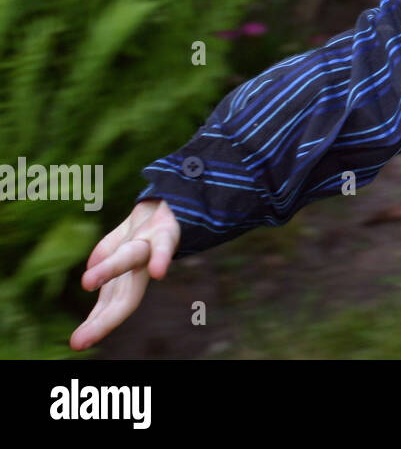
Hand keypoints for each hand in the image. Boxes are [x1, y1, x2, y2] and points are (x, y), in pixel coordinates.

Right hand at [69, 198, 180, 350]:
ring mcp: (153, 241)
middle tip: (78, 342)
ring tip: (87, 282)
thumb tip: (92, 264)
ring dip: (110, 270)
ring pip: (129, 258)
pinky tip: (158, 271)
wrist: (187, 194)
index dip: (97, 321)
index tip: (77, 344)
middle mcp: (142, 259)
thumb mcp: (130, 230)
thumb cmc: (160, 216)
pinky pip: (164, 241)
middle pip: (121, 293)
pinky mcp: (169, 226)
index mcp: (131, 266)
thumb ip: (111, 247)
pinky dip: (161, 256)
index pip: (112, 299)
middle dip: (102, 319)